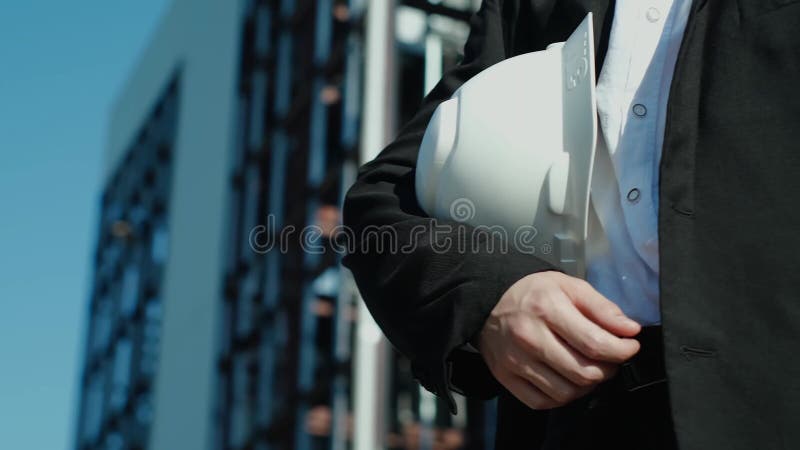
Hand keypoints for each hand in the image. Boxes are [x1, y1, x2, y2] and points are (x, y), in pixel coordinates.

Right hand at [477, 271, 640, 409]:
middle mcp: (529, 337)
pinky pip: (542, 402)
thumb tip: (630, 330)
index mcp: (547, 309)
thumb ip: (602, 307)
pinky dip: (561, 397)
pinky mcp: (505, 377)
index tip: (630, 346)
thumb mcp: (569, 286)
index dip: (621, 351)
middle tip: (610, 358)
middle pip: (583, 372)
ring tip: (589, 368)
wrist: (488, 300)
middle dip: (608, 369)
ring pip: (566, 392)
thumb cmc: (534, 292)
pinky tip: (566, 380)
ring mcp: (515, 360)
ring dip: (587, 385)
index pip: (594, 344)